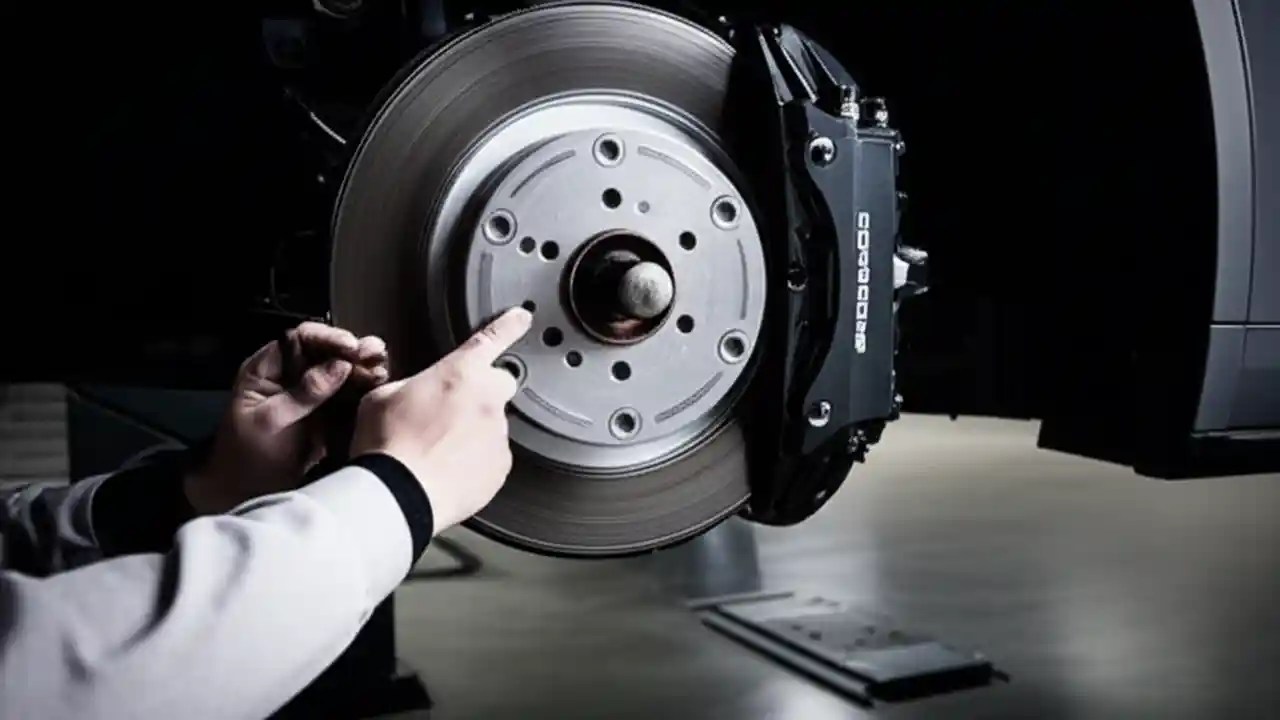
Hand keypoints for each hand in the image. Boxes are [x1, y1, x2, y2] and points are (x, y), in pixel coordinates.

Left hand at [186, 322, 390, 513]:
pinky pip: (349, 396)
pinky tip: (379, 386)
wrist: (249, 495)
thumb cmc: (247, 459)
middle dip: (352, 351)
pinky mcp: (327, 415)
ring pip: (341, 372)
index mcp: (267, 371)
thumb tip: (338, 365)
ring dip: (363, 368)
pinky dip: (365, 390)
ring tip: (381, 370)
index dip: (326, 338)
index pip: (298, 340)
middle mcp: (291, 378)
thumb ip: (304, 393)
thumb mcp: (271, 421)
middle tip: (373, 355)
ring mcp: (311, 397)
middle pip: (326, 353)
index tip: (349, 347)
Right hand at [351, 307, 531, 534]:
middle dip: (483, 391)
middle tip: (453, 410)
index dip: (510, 326)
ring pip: (493, 425)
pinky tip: (448, 470)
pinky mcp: (500, 468)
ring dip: (473, 432)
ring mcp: (498, 436)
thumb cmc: (387, 445)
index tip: (522, 318)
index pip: (492, 339)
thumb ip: (409, 386)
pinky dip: (475, 462)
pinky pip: (492, 458)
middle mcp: (487, 400)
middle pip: (500, 384)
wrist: (398, 494)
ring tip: (438, 450)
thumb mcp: (382, 397)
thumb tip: (413, 394)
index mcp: (459, 373)